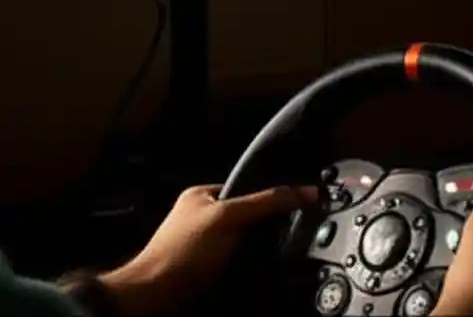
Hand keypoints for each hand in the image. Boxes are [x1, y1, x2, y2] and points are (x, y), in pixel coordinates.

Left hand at [100, 184, 316, 316]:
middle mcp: (204, 220)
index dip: (271, 195)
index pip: (248, 187)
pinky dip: (251, 267)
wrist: (155, 297)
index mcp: (202, 196)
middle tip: (286, 231)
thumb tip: (306, 192)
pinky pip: (241, 264)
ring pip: (247, 243)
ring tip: (272, 253)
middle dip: (267, 226)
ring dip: (260, 250)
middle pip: (250, 216)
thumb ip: (266, 202)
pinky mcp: (210, 271)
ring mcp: (206, 247)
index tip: (296, 204)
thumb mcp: (229, 217)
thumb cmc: (180, 252)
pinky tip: (257, 269)